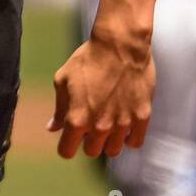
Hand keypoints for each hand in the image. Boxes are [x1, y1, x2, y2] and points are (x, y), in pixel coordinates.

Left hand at [47, 33, 154, 158]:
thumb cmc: (88, 59)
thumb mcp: (63, 79)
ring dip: (108, 140)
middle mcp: (100, 126)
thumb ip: (59, 108)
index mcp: (77, 118)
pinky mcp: (142, 117)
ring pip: (113, 150)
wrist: (120, 45)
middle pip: (91, 151)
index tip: (69, 137)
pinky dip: (129, 137)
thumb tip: (53, 128)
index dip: (66, 145)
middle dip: (88, 140)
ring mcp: (122, 123)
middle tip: (91, 122)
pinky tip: (124, 124)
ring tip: (108, 121)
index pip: (67, 151)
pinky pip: (135, 142)